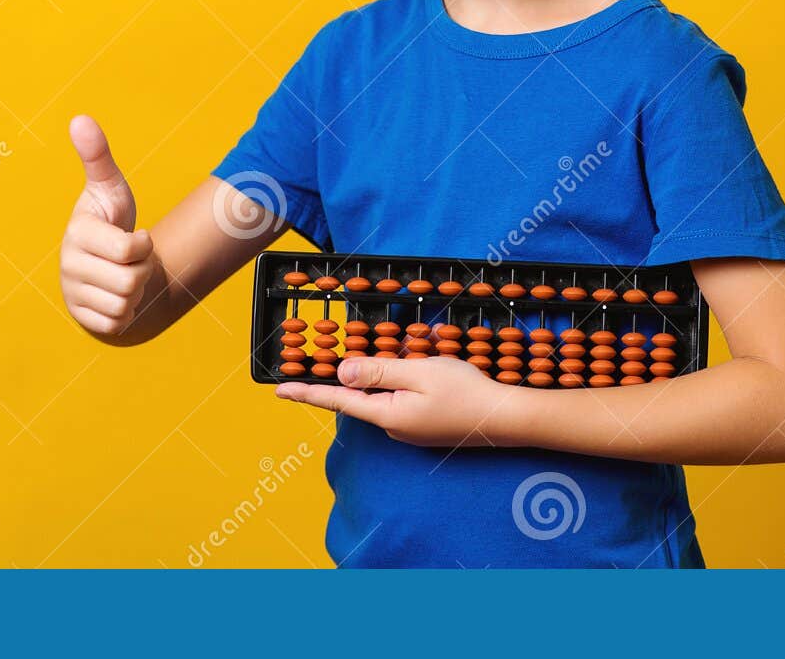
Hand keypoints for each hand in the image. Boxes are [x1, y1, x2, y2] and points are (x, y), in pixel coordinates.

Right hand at [60, 114, 156, 337]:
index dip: (144, 245)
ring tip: (123, 274)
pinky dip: (126, 312)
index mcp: (77, 233)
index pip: (128, 251)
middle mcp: (68, 265)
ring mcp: (71, 294)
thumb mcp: (109, 187)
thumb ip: (97, 156)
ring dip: (136, 291)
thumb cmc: (109, 219)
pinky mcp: (82, 318)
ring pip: (125, 305)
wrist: (105, 260)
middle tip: (131, 259)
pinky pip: (117, 323)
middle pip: (131, 282)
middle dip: (142, 270)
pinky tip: (117, 294)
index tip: (136, 236)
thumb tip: (80, 119)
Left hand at [274, 355, 529, 448]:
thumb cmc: (465, 393)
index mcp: (386, 415)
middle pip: (365, 395)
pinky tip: (435, 374)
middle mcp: (393, 428)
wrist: (506, 420)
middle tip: (397, 354)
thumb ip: (378, 372)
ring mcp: (409, 430)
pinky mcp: (424, 427)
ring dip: (396, 375)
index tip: (278, 391)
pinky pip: (404, 400)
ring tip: (432, 366)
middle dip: (371, 371)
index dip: (307, 393)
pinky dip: (411, 383)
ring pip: (388, 395)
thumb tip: (342, 374)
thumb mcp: (418, 373)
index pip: (337, 400)